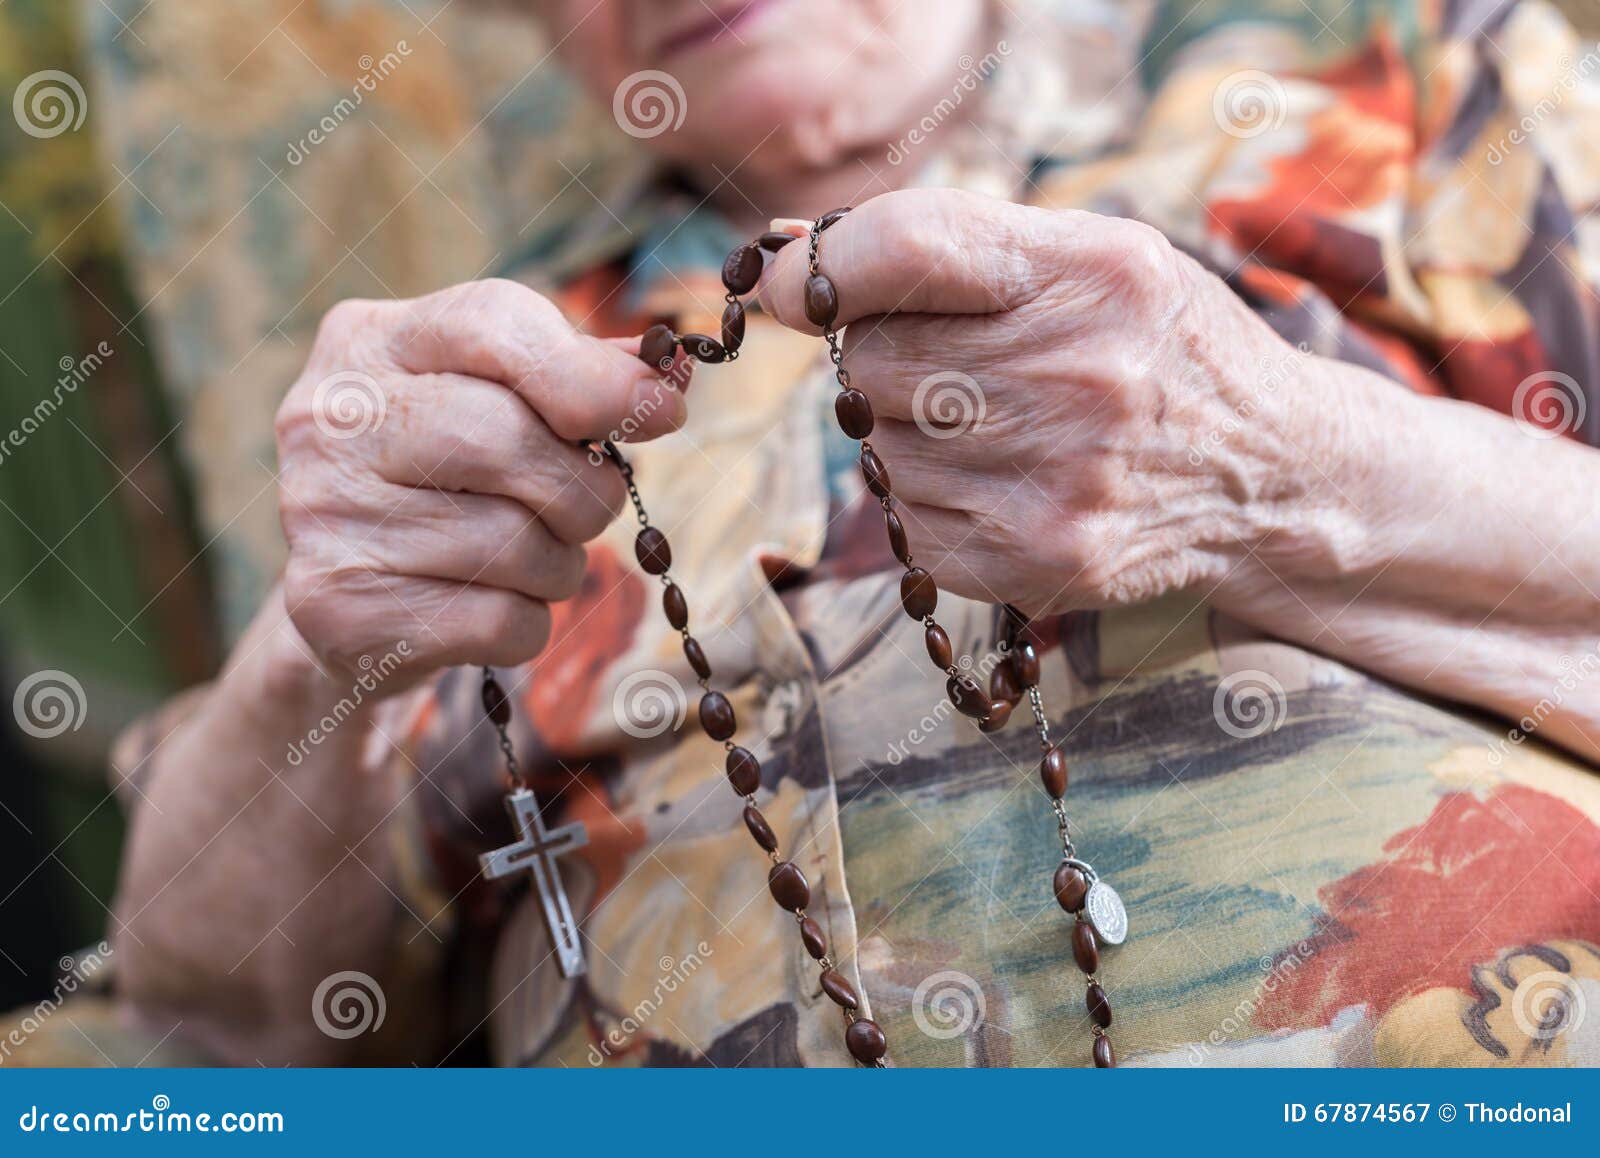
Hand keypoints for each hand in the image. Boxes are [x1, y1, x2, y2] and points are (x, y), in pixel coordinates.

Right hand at [274, 278, 686, 683]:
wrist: (339, 603)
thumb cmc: (438, 482)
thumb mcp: (489, 402)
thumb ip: (572, 377)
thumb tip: (662, 382)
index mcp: (368, 341)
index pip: (492, 323)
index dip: (591, 374)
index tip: (660, 411)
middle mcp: (327, 418)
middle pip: (508, 439)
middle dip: (585, 487)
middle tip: (593, 505)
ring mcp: (322, 515)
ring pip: (513, 543)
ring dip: (560, 564)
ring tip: (535, 559)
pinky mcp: (336, 608)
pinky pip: (496, 620)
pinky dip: (527, 622)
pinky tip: (497, 606)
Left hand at [755, 189, 1338, 614]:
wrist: (1271, 474)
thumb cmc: (1157, 347)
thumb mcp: (1096, 258)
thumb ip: (954, 243)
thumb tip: (781, 258)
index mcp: (1096, 273)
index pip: (909, 248)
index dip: (821, 267)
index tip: (782, 281)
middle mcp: (1082, 378)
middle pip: (872, 359)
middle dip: (880, 355)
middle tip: (947, 361)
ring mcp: (1059, 482)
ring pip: (877, 445)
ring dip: (904, 432)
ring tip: (991, 424)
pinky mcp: (1036, 563)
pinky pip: (902, 521)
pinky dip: (924, 499)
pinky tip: (994, 481)